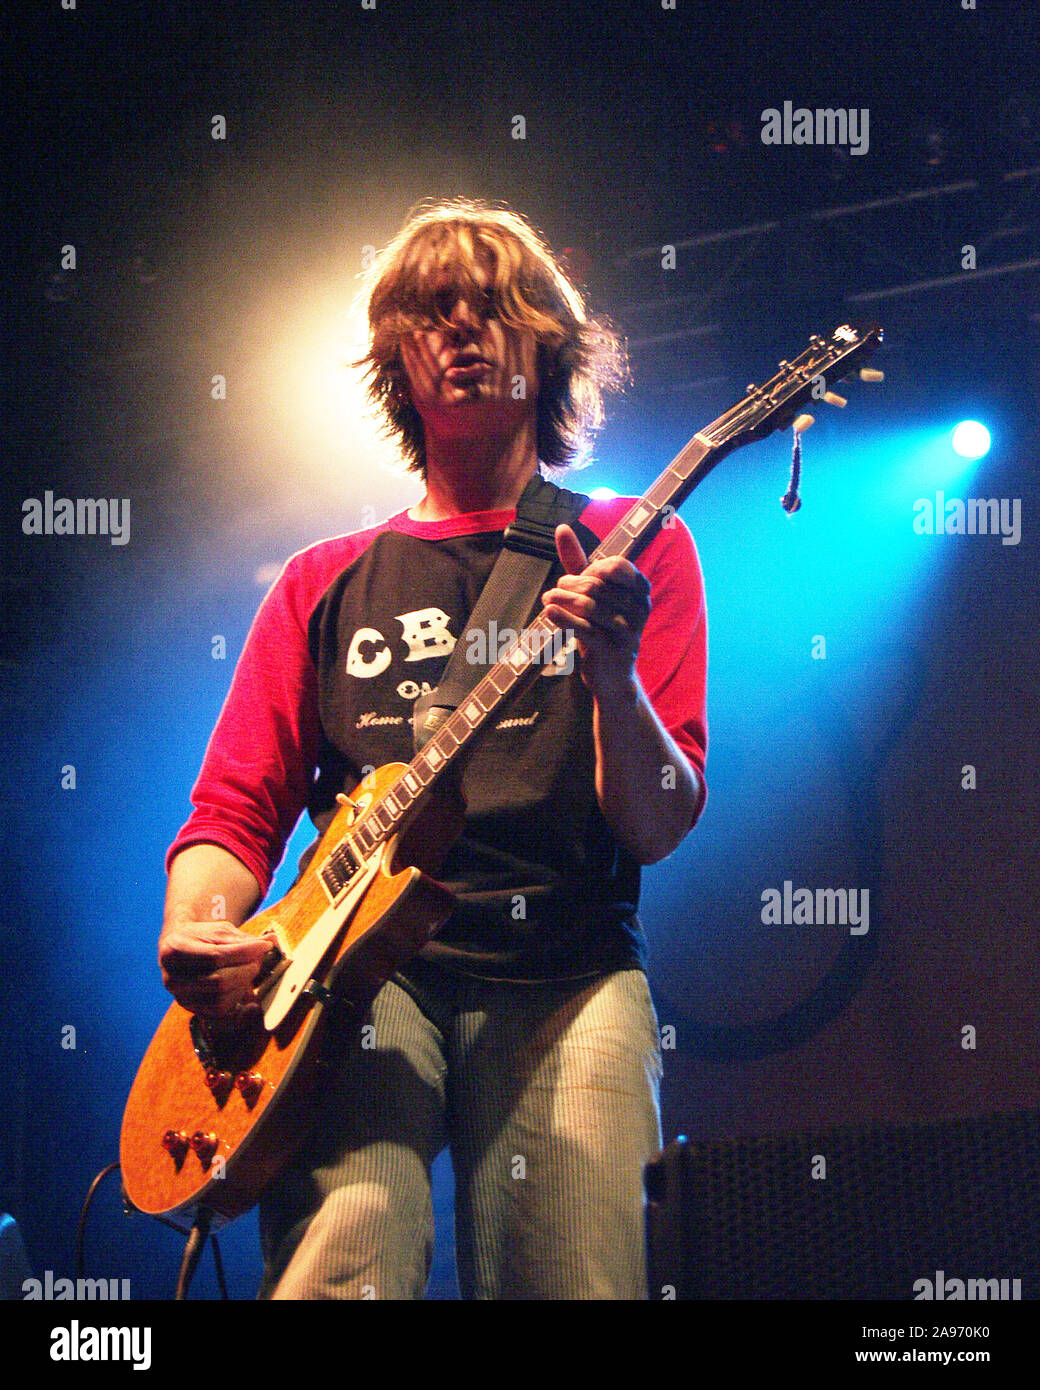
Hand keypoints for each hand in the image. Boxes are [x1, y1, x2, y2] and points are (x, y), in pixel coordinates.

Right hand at [158, 919, 270, 1021]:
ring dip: (244, 987)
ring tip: (250, 972)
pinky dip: (240, 1014)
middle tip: (258, 961)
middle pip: (218, 982)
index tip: (265, 945)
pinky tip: (252, 1005)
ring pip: (220, 1001)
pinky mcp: (193, 1011)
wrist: (181, 950)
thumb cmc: (201, 938)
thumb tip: (271, 940)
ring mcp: (182, 998)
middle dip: (246, 971)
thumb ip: (243, 938)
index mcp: (175, 951)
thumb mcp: (218, 932)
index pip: (215, 957)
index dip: (244, 952)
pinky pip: (220, 1019)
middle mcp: (173, 979)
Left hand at [539, 524, 651, 696]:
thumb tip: (562, 528)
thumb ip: (579, 561)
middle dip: (570, 585)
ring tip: (548, 599)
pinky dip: (563, 618)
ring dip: (561, 599)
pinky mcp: (611, 651)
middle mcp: (639, 610)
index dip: (592, 568)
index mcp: (640, 592)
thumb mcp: (594, 594)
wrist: (612, 676)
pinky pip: (584, 629)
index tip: (580, 576)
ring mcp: (627, 632)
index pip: (616, 566)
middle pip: (597, 586)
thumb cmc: (602, 627)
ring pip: (588, 606)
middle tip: (555, 590)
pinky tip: (549, 612)